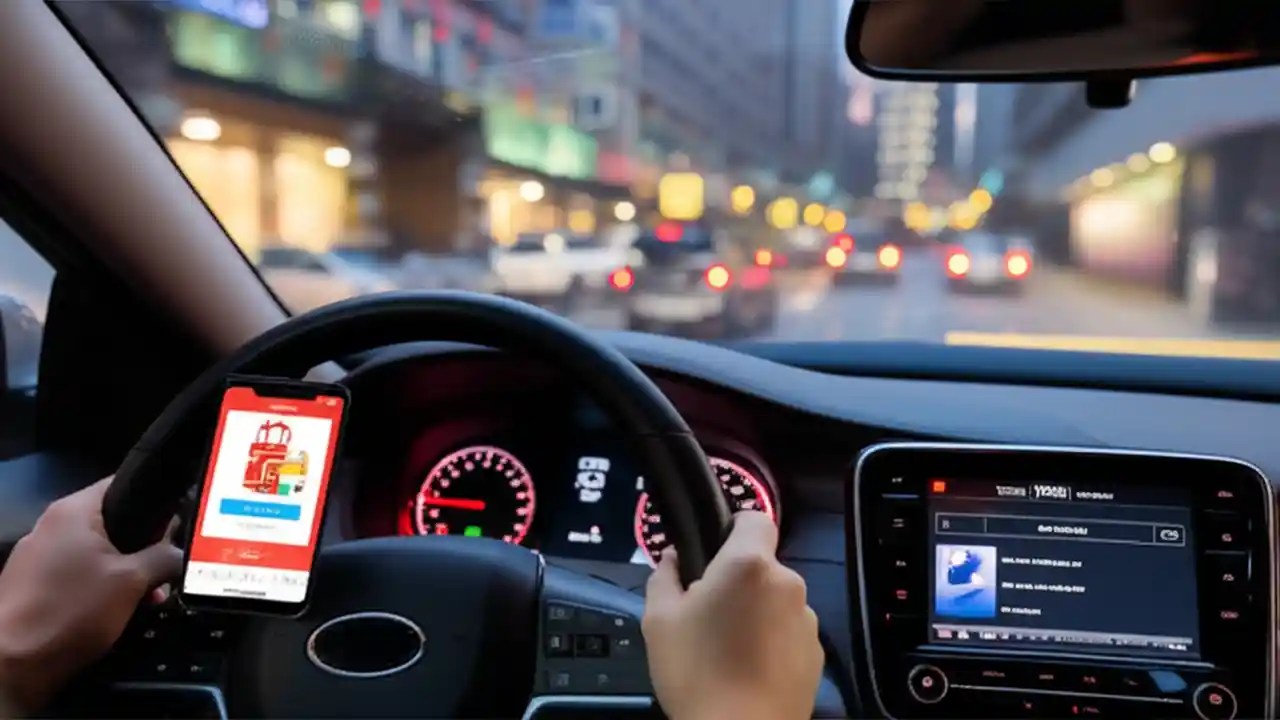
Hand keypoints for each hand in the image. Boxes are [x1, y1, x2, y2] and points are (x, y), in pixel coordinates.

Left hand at [0, 478, 179, 712]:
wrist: (11, 665)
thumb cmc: (73, 610)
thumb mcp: (131, 582)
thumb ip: (164, 558)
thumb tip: (181, 552)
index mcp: (72, 511)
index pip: (122, 484)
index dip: (155, 500)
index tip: (179, 524)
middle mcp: (50, 525)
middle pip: (111, 522)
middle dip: (145, 547)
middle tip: (168, 571)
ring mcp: (36, 556)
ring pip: (96, 552)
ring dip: (126, 571)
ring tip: (150, 598)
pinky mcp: (31, 585)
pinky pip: (77, 574)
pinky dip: (101, 586)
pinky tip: (118, 610)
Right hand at [643, 512, 823, 719]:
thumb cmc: (695, 672)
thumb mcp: (659, 621)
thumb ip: (664, 577)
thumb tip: (672, 557)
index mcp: (749, 565)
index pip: (755, 518)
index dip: (734, 527)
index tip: (712, 554)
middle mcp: (788, 583)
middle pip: (762, 564)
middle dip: (737, 580)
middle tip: (707, 613)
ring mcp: (807, 619)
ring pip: (776, 599)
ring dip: (757, 611)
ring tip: (728, 648)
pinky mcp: (817, 652)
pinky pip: (789, 630)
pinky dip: (772, 640)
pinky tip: (750, 668)